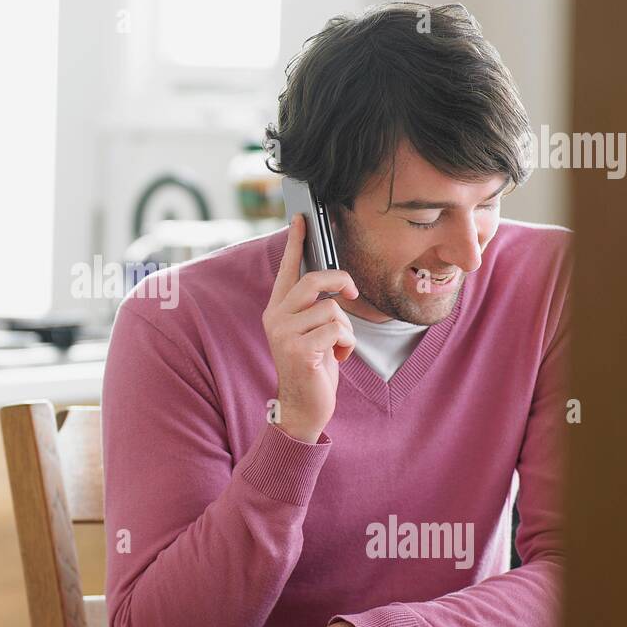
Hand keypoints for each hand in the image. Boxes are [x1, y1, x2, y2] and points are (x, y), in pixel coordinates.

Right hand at [264, 214, 358, 442]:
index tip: (301, 218)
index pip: (287, 270)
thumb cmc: (312, 368)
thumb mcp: (311, 332)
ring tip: (339, 346)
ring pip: (331, 310)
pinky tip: (339, 358)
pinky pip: (337, 330)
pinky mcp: (299, 351)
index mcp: (278, 310)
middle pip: (312, 281)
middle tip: (351, 292)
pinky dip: (347, 344)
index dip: (294, 243)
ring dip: (346, 329)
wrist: (304, 407)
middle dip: (339, 282)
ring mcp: (284, 335)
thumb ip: (315, 308)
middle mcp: (276, 318)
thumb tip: (334, 283)